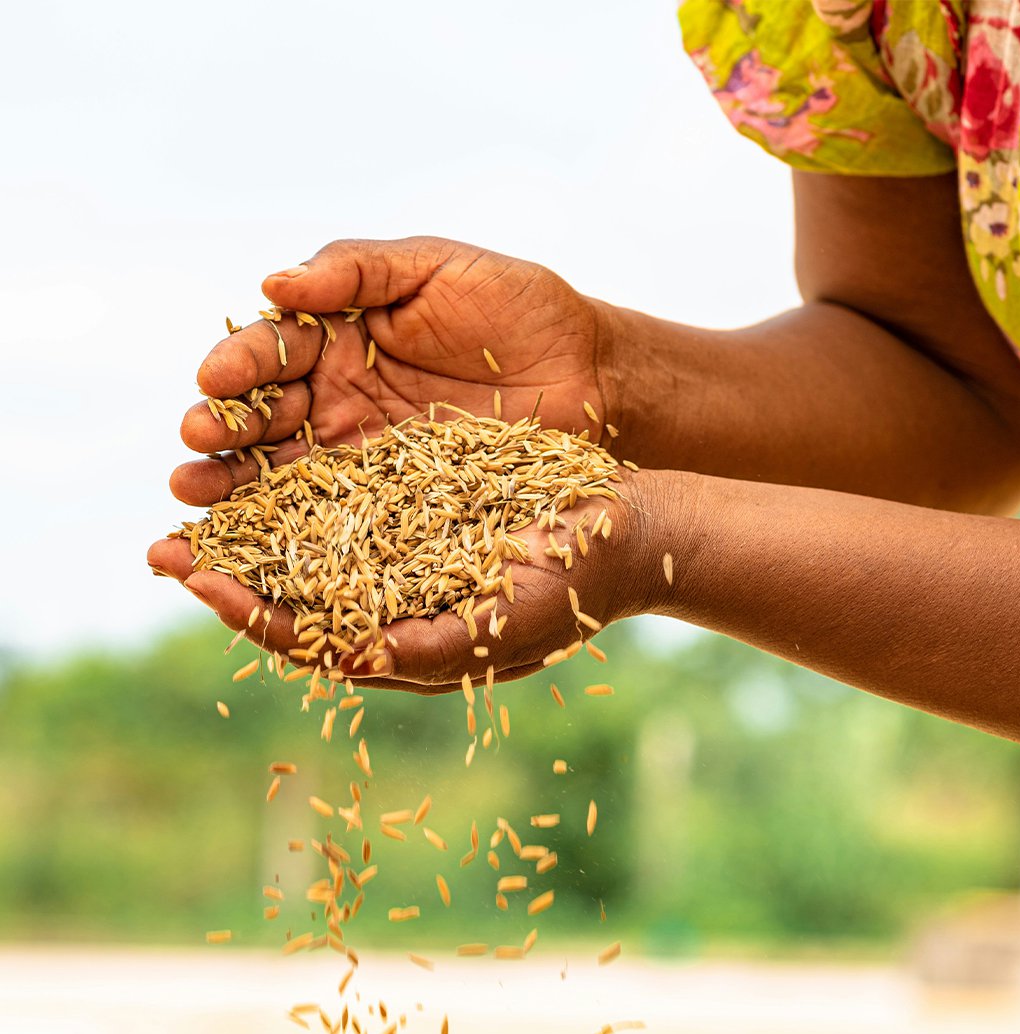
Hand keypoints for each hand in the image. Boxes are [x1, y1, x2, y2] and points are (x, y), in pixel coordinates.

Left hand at [147, 473, 654, 695]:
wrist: (620, 528)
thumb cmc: (574, 582)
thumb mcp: (511, 619)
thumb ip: (436, 645)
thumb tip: (358, 660)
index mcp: (400, 643)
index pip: (309, 638)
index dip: (251, 613)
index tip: (198, 580)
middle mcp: (387, 602)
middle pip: (290, 595)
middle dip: (227, 573)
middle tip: (163, 548)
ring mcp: (396, 554)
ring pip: (306, 544)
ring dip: (250, 521)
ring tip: (198, 491)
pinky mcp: (409, 506)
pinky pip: (341, 496)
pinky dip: (298, 479)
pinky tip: (267, 449)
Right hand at [169, 236, 614, 507]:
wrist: (588, 372)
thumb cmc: (518, 307)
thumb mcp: (438, 268)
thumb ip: (357, 269)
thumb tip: (272, 283)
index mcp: (341, 336)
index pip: (275, 349)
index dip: (242, 363)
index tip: (216, 379)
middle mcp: (340, 396)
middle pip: (265, 416)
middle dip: (223, 429)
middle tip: (193, 444)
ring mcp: (365, 452)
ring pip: (286, 470)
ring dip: (236, 482)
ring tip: (196, 495)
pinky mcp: (397, 499)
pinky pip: (338, 514)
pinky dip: (294, 528)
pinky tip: (255, 541)